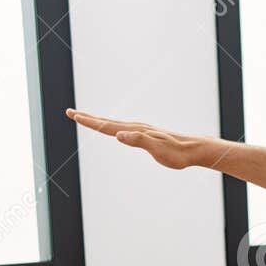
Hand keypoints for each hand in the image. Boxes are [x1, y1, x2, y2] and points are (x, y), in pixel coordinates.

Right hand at [67, 108, 203, 169]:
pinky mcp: (147, 135)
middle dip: (88, 118)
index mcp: (135, 131)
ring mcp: (141, 131)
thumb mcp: (157, 150)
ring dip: (99, 121)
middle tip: (71, 113)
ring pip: (115, 125)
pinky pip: (124, 129)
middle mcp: (136, 128)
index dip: (89, 121)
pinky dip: (113, 128)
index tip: (73, 115)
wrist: (194, 150)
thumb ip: (138, 141)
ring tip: (87, 119)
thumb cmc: (177, 153)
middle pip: (107, 122)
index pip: (107, 126)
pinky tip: (114, 130)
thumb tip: (118, 135)